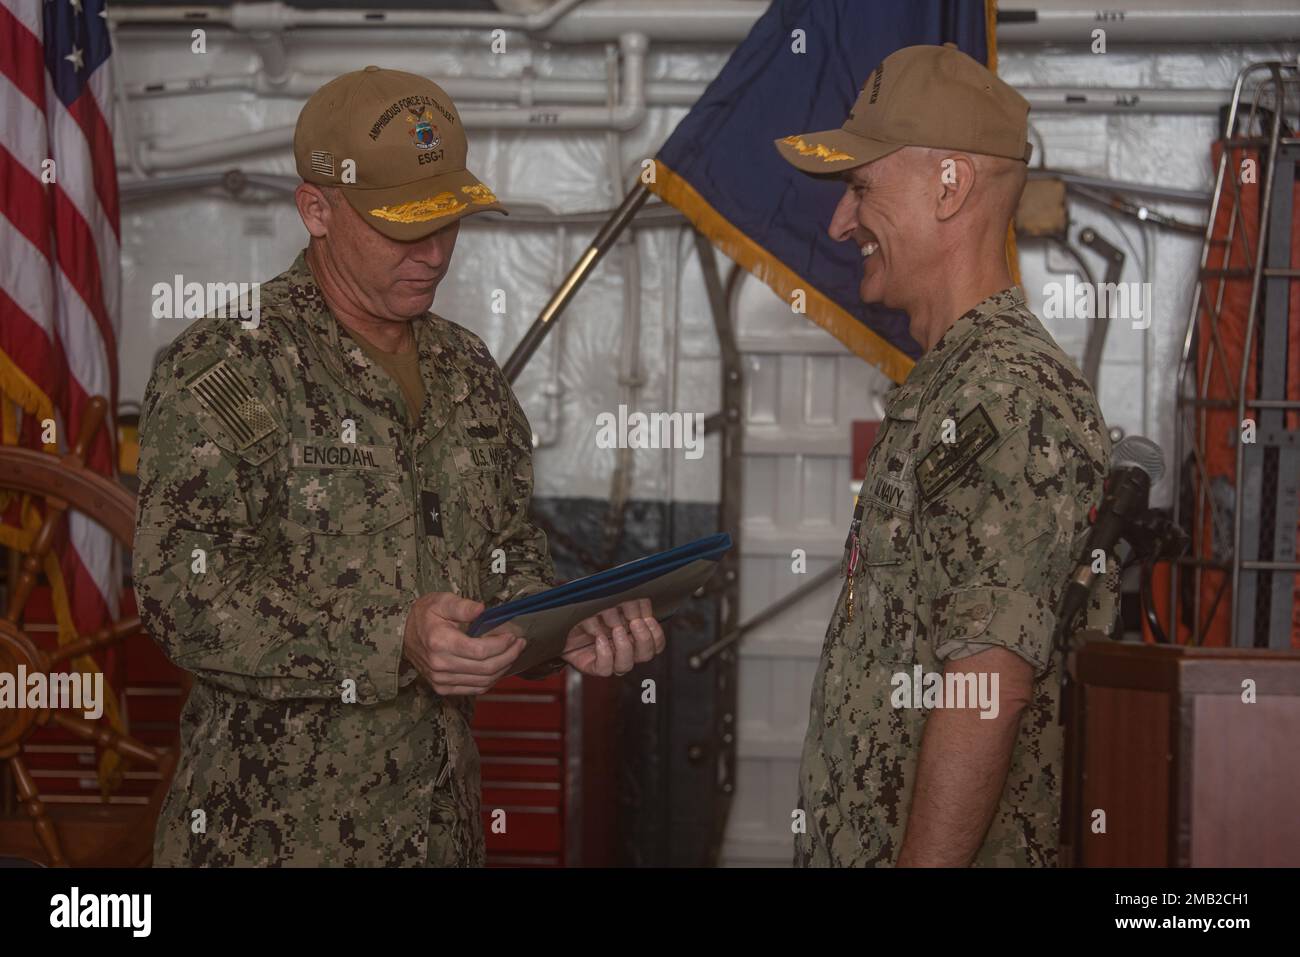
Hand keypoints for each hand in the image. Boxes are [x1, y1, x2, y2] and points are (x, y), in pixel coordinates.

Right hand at [402, 592, 523, 695]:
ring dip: (503, 669)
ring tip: (513, 653)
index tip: (513, 635)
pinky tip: (499, 666)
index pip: (480, 651)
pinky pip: (475, 689)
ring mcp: (441, 680)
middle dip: (509, 656)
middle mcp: (440, 666)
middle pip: (485, 669)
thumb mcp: (441, 601)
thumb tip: (481, 609)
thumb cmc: (424, 615)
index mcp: (440, 643)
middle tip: (520, 643)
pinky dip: (491, 680)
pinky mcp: (443, 688)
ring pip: (483, 682)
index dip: (501, 645)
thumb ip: (462, 606)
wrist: (403, 635)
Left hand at [560, 598, 664, 676]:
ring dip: (624, 646)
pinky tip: (599, 639)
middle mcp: (624, 650)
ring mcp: (609, 660)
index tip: (647, 619)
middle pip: (645, 655)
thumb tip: (641, 603)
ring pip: (626, 666)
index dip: (655, 634)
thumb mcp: (608, 599)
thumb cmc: (586, 607)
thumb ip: (626, 600)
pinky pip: (605, 669)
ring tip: (616, 629)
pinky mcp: (592, 666)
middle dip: (643, 638)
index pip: (655, 643)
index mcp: (633, 635)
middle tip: (634, 622)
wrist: (558, 619)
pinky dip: (605, 653)